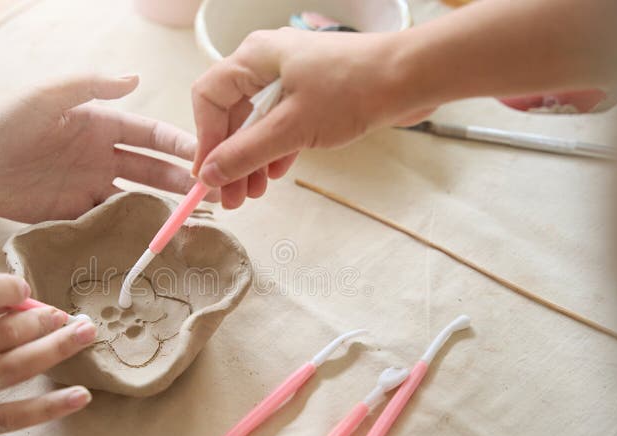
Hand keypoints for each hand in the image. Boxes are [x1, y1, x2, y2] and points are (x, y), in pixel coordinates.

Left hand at [0, 74, 210, 222]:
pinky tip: (154, 242)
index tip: (208, 156)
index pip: (151, 135)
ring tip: (194, 222)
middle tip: (214, 195)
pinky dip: (132, 232)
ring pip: (137, 199)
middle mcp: (102, 157)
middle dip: (184, 181)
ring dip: (165, 208)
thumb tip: (136, 79)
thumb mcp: (47, 96)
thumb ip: (89, 86)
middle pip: (153, 170)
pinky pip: (110, 223)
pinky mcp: (74, 214)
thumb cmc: (4, 122)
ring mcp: (90, 187)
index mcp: (101, 125)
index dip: (180, 146)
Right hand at [0, 274, 95, 435]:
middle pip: (1, 333)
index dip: (4, 287)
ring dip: (58, 349)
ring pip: (14, 369)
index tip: (25, 288)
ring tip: (85, 334)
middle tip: (68, 315)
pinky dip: (50, 406)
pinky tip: (80, 395)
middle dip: (44, 320)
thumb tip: (15, 299)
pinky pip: (13, 416)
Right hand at [191, 28, 423, 208]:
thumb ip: (245, 154)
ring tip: (254, 193)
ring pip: (258, 123)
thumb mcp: (290, 128)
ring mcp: (291, 78)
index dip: (205, 139)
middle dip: (230, 158)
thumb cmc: (352, 89)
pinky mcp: (313, 93)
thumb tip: (209, 175)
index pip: (208, 98)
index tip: (207, 175)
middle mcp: (267, 63)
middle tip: (231, 197)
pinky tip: (277, 174)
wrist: (411, 77)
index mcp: (254, 58)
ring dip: (253, 159)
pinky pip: (282, 123)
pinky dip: (276, 149)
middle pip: (233, 114)